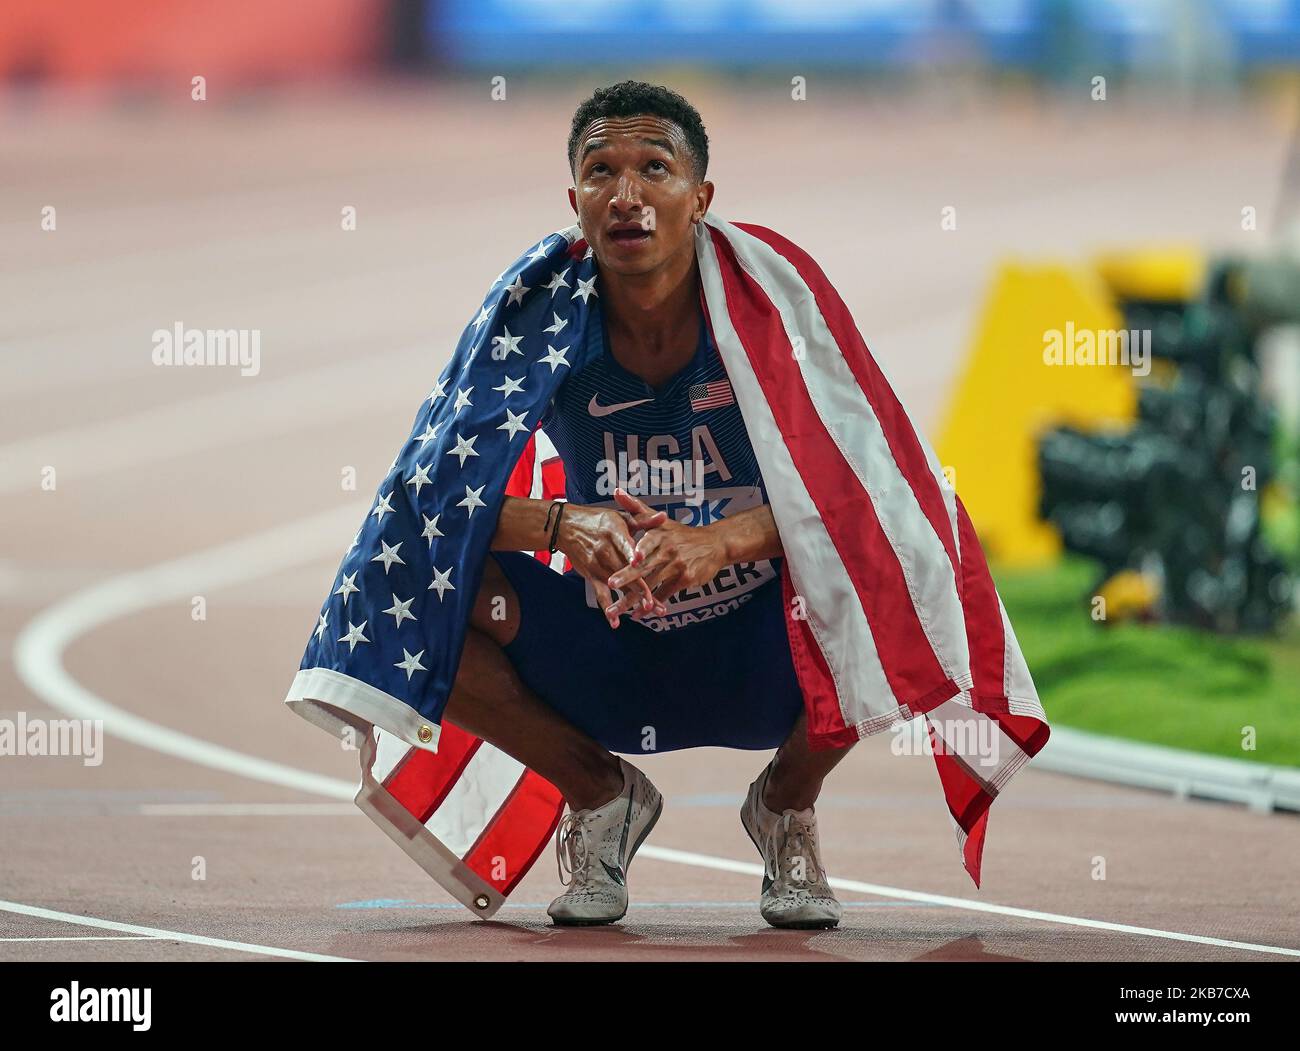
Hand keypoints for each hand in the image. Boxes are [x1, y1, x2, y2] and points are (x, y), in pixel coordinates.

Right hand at [555, 489, 667, 627]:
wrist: (566, 526)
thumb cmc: (598, 520)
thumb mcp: (621, 517)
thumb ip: (644, 520)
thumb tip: (664, 517)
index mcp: (614, 532)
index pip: (625, 545)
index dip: (633, 554)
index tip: (641, 562)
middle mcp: (605, 550)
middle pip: (625, 571)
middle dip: (641, 588)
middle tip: (656, 602)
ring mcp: (598, 565)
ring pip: (617, 586)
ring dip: (632, 600)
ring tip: (648, 610)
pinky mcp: (591, 575)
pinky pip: (600, 594)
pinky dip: (607, 608)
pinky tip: (615, 622)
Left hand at [603, 489, 728, 617]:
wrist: (715, 545)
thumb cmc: (682, 533)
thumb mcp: (660, 520)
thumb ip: (635, 507)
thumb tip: (616, 491)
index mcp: (659, 535)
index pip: (645, 544)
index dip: (636, 552)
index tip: (628, 558)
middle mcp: (668, 550)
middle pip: (645, 566)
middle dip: (627, 577)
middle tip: (611, 584)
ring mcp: (677, 566)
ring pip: (652, 584)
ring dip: (633, 600)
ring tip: (616, 610)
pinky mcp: (685, 580)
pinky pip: (664, 595)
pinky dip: (652, 605)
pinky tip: (638, 614)